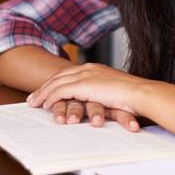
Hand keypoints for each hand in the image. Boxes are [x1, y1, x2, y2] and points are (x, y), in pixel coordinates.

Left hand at [27, 64, 155, 130]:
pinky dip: (50, 98)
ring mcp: (85, 75)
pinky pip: (60, 91)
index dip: (56, 83)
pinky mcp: (83, 85)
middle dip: (45, 87)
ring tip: (34, 103)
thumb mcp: (116, 92)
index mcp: (96, 68)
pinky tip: (45, 105)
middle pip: (59, 76)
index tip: (47, 91)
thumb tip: (102, 101)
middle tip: (34, 97)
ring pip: (56, 83)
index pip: (69, 73)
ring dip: (43, 93)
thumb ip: (105, 93)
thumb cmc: (134, 96)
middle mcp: (88, 68)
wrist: (141, 94)